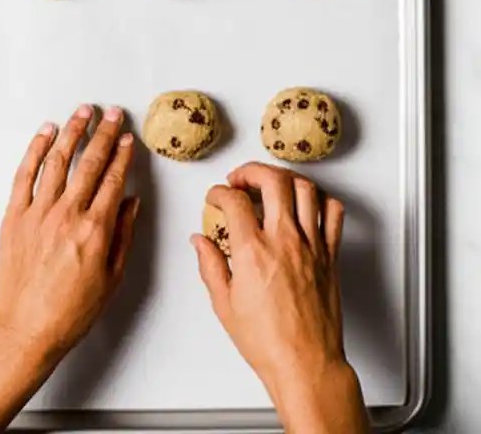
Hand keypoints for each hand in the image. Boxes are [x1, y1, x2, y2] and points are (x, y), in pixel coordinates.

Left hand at [0, 104, 139, 362]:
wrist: (27, 326)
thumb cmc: (70, 310)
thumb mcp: (112, 276)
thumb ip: (123, 235)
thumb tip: (130, 202)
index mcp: (96, 230)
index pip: (113, 180)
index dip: (123, 155)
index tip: (128, 138)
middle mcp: (67, 215)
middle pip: (89, 163)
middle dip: (103, 134)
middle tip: (113, 114)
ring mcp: (38, 212)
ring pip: (58, 161)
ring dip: (72, 132)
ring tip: (83, 112)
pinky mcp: (14, 216)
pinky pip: (25, 174)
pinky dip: (36, 150)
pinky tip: (46, 133)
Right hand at [192, 162, 367, 432]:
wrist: (305, 362)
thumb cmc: (267, 340)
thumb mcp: (223, 303)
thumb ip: (210, 265)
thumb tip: (200, 243)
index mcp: (252, 252)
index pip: (233, 201)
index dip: (219, 192)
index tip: (215, 198)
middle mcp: (284, 242)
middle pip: (272, 181)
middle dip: (251, 171)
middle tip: (240, 179)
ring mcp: (311, 246)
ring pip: (305, 189)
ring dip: (284, 179)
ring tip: (271, 185)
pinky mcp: (330, 256)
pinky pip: (333, 214)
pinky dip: (321, 199)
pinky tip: (306, 204)